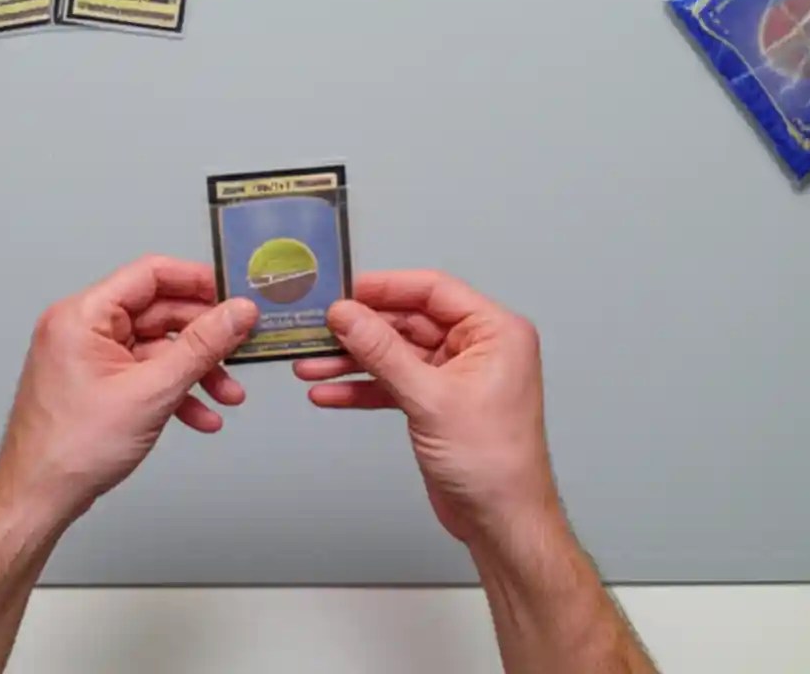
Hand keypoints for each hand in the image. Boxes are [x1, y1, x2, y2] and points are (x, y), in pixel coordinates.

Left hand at [0, 256, 258, 521]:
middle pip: (159, 313)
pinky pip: (145, 375)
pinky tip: (201, 416)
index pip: (150, 274)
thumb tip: (239, 313)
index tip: (235, 295)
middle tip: (243, 349)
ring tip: (228, 396)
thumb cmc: (72, 448)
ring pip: (157, 349)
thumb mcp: (152, 391)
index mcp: (83, 315)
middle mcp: (83, 329)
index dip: (198, 281)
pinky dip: (175, 392)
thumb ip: (201, 347)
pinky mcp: (97, 384)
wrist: (39, 499)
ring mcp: (89, 358)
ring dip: (196, 371)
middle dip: (205, 339)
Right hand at [293, 271, 557, 551]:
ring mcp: (454, 376)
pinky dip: (362, 389)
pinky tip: (328, 393)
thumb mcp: (430, 398)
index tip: (343, 290)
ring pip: (394, 355)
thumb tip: (346, 315)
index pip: (433, 291)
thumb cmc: (492, 462)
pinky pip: (393, 384)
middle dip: (359, 330)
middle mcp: (476, 347)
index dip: (385, 288)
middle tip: (316, 329)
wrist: (501, 521)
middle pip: (407, 322)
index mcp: (494, 332)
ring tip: (308, 364)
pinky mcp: (436, 403)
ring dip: (352, 361)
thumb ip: (383, 352)